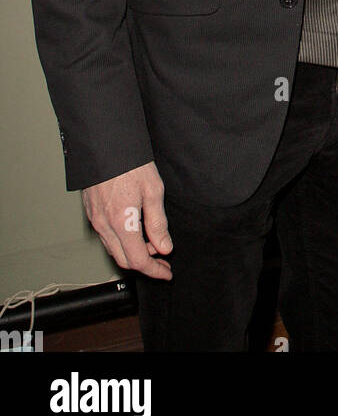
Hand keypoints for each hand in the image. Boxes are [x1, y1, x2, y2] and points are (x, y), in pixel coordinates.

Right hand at [81, 161, 172, 278]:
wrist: (105, 143)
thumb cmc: (130, 162)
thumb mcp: (153, 190)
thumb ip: (158, 222)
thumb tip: (164, 247)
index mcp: (121, 222)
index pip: (138, 260)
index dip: (155, 270)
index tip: (167, 272)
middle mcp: (104, 225)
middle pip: (124, 259)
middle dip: (145, 265)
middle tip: (162, 261)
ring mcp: (95, 219)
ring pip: (114, 249)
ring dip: (133, 253)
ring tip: (152, 244)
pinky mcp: (91, 212)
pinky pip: (106, 237)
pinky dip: (122, 242)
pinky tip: (135, 232)